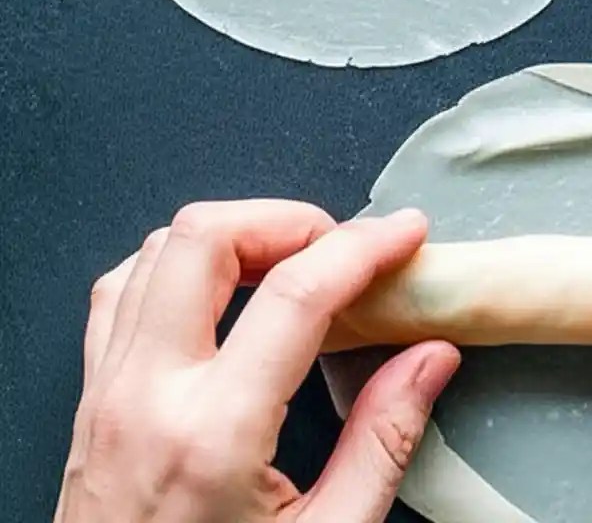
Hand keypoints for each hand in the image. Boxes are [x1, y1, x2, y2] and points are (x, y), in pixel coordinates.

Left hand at [56, 200, 460, 522]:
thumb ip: (384, 440)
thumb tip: (430, 358)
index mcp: (215, 434)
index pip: (297, 294)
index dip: (364, 247)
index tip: (405, 233)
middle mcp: (147, 396)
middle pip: (204, 239)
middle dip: (288, 221)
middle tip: (342, 248)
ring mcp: (107, 392)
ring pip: (155, 251)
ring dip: (235, 237)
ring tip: (295, 264)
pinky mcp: (92, 400)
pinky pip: (121, 291)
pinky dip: (178, 267)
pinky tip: (225, 293)